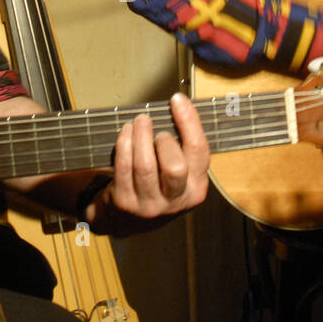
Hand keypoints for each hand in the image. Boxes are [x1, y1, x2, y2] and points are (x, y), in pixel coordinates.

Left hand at [87, 93, 208, 234]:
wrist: (127, 221)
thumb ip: (182, 149)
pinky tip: (126, 132)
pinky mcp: (125, 202)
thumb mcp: (180, 176)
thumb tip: (178, 105)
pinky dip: (124, 143)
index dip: (189, 121)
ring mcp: (149, 205)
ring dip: (140, 136)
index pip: (199, 151)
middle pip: (175, 166)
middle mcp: (175, 201)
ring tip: (139, 122)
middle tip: (156, 130)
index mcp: (196, 189)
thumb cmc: (157, 186)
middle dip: (164, 140)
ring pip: (144, 165)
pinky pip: (123, 167)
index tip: (177, 100)